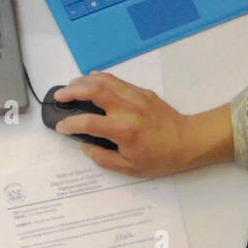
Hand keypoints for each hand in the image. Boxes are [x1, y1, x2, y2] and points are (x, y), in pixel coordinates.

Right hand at [51, 72, 233, 176]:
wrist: (189, 141)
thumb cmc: (161, 158)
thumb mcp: (130, 168)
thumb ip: (103, 158)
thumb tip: (85, 147)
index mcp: (123, 130)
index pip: (88, 123)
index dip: (70, 124)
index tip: (61, 127)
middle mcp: (127, 109)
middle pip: (94, 91)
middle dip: (72, 91)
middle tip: (59, 95)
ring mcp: (136, 97)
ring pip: (105, 80)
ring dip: (84, 81)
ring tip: (71, 85)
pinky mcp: (143, 92)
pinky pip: (118, 81)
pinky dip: (101, 79)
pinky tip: (91, 81)